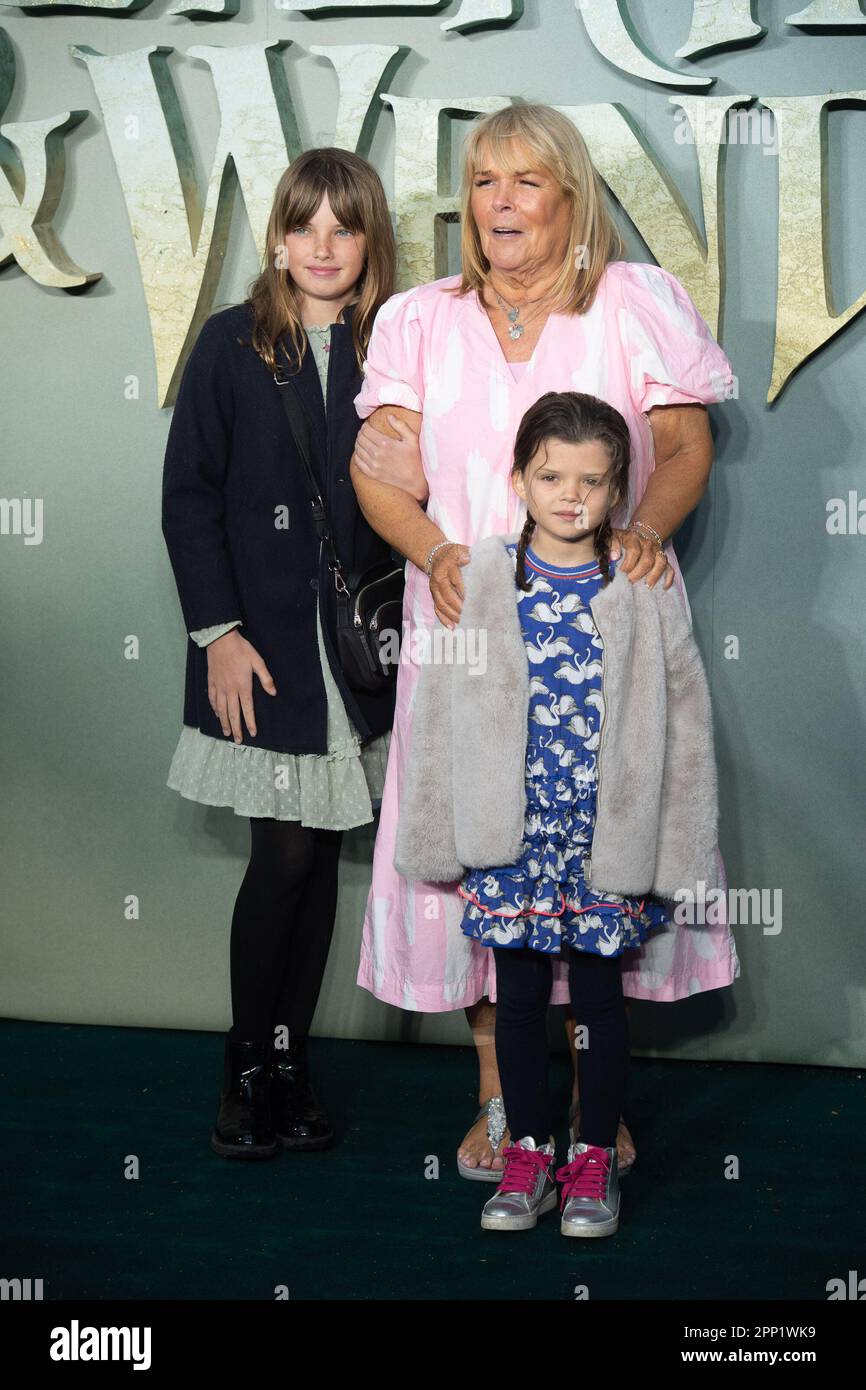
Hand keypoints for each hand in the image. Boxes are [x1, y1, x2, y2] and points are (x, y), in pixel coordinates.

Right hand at [206, 629, 276, 743]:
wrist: (221, 640)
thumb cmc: (242, 650)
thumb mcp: (258, 661)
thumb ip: (266, 678)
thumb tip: (273, 692)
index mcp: (243, 686)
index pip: (247, 708)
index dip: (250, 722)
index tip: (252, 733)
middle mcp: (230, 690)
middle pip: (233, 713)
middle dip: (236, 728)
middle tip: (237, 741)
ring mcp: (219, 687)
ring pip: (221, 709)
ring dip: (224, 722)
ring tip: (226, 732)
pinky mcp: (211, 682)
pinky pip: (212, 699)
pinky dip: (214, 709)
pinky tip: (217, 714)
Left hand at [352, 414, 427, 502]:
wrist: (415, 482)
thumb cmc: (415, 459)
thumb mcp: (412, 439)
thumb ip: (401, 425)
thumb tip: (389, 416)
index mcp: (386, 444)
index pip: (367, 430)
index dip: (365, 426)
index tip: (368, 425)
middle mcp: (377, 454)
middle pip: (360, 439)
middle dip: (361, 433)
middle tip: (365, 432)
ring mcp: (373, 465)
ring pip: (358, 449)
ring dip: (358, 443)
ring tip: (363, 440)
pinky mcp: (372, 474)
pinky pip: (358, 462)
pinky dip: (357, 455)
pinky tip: (362, 452)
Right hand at [429, 543, 470, 628]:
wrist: (437, 556)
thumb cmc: (454, 555)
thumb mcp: (460, 549)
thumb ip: (466, 554)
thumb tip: (467, 558)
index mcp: (447, 566)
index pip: (456, 580)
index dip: (465, 591)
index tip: (476, 599)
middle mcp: (438, 578)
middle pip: (448, 596)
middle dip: (460, 607)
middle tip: (473, 615)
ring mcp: (434, 589)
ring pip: (442, 605)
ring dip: (453, 615)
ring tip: (464, 622)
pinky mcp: (434, 596)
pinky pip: (436, 609)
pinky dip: (444, 619)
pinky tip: (452, 627)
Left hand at [610, 527, 673, 588]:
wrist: (642, 533)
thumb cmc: (624, 539)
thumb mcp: (614, 537)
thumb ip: (611, 544)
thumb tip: (613, 556)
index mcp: (634, 539)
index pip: (634, 551)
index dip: (628, 564)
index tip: (621, 573)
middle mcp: (648, 544)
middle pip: (647, 559)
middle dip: (638, 573)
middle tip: (630, 582)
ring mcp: (658, 551)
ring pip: (661, 563)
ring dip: (654, 576)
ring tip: (647, 587)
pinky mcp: (664, 558)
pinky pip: (670, 568)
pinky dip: (668, 578)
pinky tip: (664, 587)